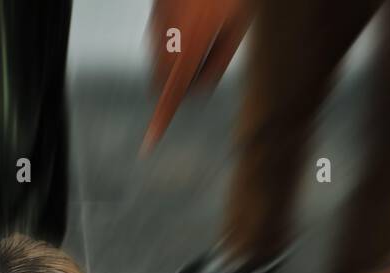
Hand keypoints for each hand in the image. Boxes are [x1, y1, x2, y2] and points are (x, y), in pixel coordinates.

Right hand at [144, 0, 253, 152]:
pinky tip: (196, 22)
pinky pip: (158, 36)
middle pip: (162, 80)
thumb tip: (197, 91)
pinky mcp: (157, 9)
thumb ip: (217, 63)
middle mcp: (168, 35)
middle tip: (204, 70)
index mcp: (191, 46)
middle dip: (176, 85)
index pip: (170, 96)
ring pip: (159, 58)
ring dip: (176, 61)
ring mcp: (159, 21)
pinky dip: (172, 41)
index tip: (149, 142)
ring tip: (207, 35)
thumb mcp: (239, 28)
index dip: (160, 121)